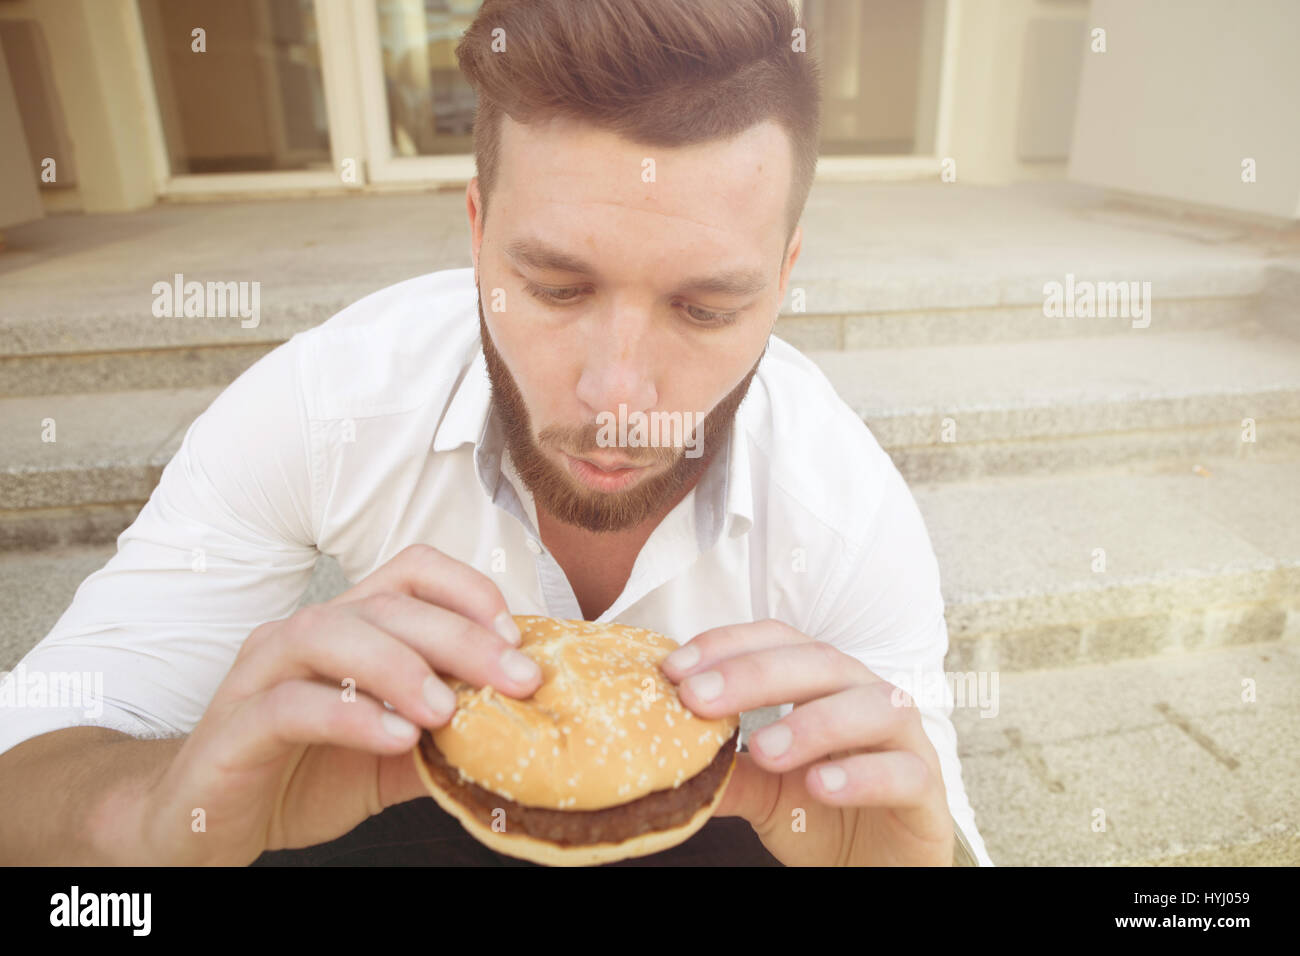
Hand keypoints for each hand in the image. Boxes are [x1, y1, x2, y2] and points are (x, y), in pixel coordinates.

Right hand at [137, 544, 542, 864]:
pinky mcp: (235, 724)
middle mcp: (307, 633)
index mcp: (351, 627)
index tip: (518, 640)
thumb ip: (452, 735)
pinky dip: (348, 716)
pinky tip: (395, 739)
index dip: (469, 592)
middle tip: (518, 679)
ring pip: (331, 634)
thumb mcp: (398, 755)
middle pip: (387, 604)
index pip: (412, 571)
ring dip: (400, 666)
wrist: (208, 820)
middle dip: (462, 636)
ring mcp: (264, 672)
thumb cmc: (307, 772)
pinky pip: (290, 704)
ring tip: (448, 711)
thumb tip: (531, 729)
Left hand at [660, 619, 953, 865]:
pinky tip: (820, 786)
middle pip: (818, 663)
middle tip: (697, 699)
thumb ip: (725, 770)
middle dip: (753, 675)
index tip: (672, 669)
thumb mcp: (764, 791)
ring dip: (812, 723)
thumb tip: (662, 753)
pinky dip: (862, 776)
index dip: (726, 645)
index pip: (777, 641)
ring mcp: (903, 740)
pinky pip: (903, 772)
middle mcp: (866, 696)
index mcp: (823, 684)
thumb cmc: (824, 817)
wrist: (878, 869)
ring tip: (762, 750)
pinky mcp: (927, 791)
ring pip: (869, 708)